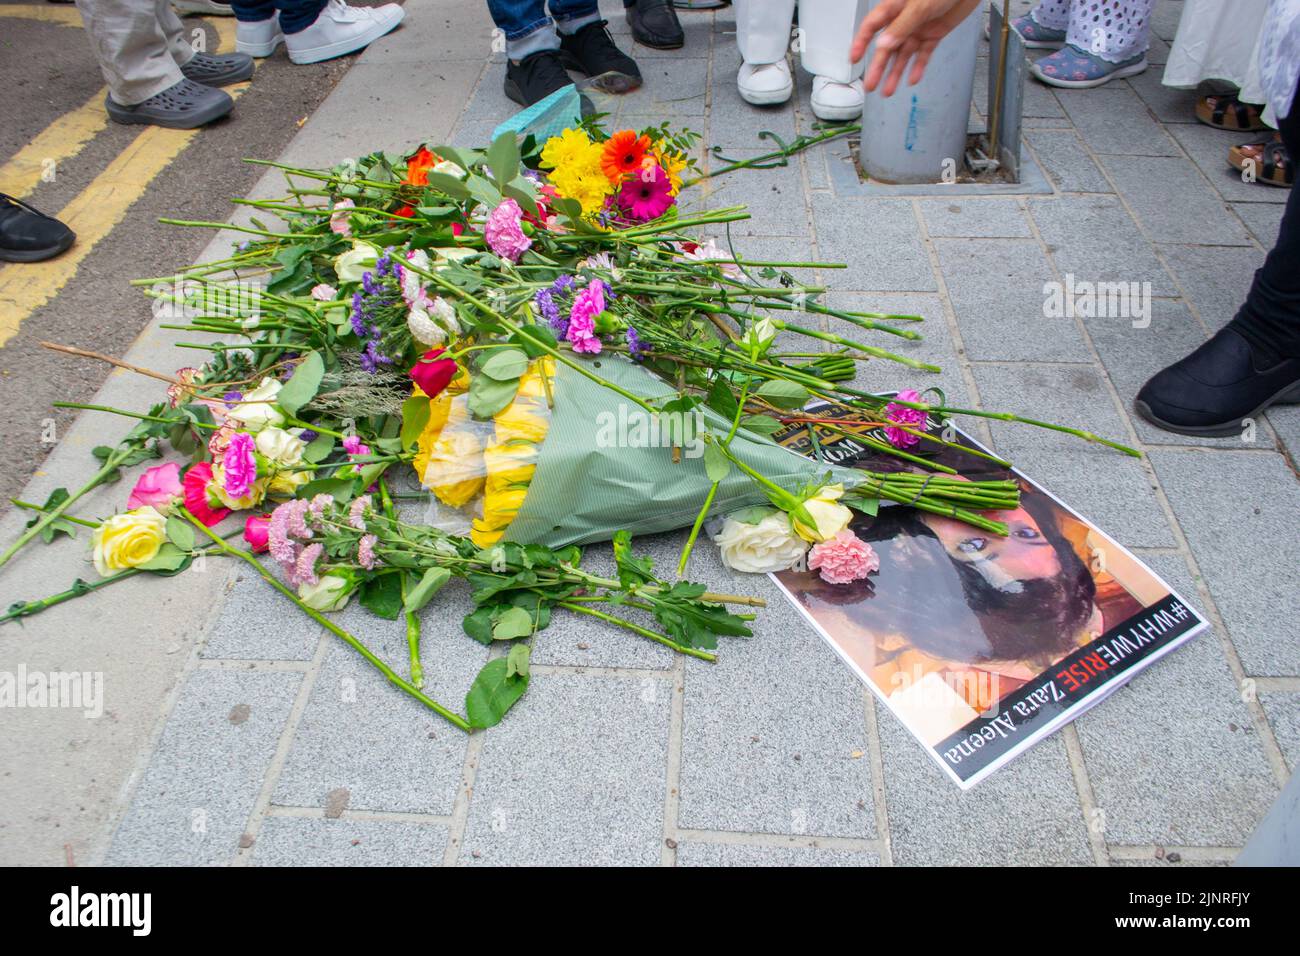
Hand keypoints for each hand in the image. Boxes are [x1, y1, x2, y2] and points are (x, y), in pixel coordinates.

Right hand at [850, 0, 982, 96]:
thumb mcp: (920, 5)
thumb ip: (902, 26)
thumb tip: (883, 45)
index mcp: (895, 6)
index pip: (872, 26)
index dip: (861, 42)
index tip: (854, 59)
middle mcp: (904, 19)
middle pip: (887, 47)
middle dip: (879, 67)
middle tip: (871, 85)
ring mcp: (918, 28)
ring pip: (904, 54)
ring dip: (896, 72)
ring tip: (888, 91)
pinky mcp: (933, 34)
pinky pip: (923, 54)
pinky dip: (918, 67)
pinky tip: (912, 79)